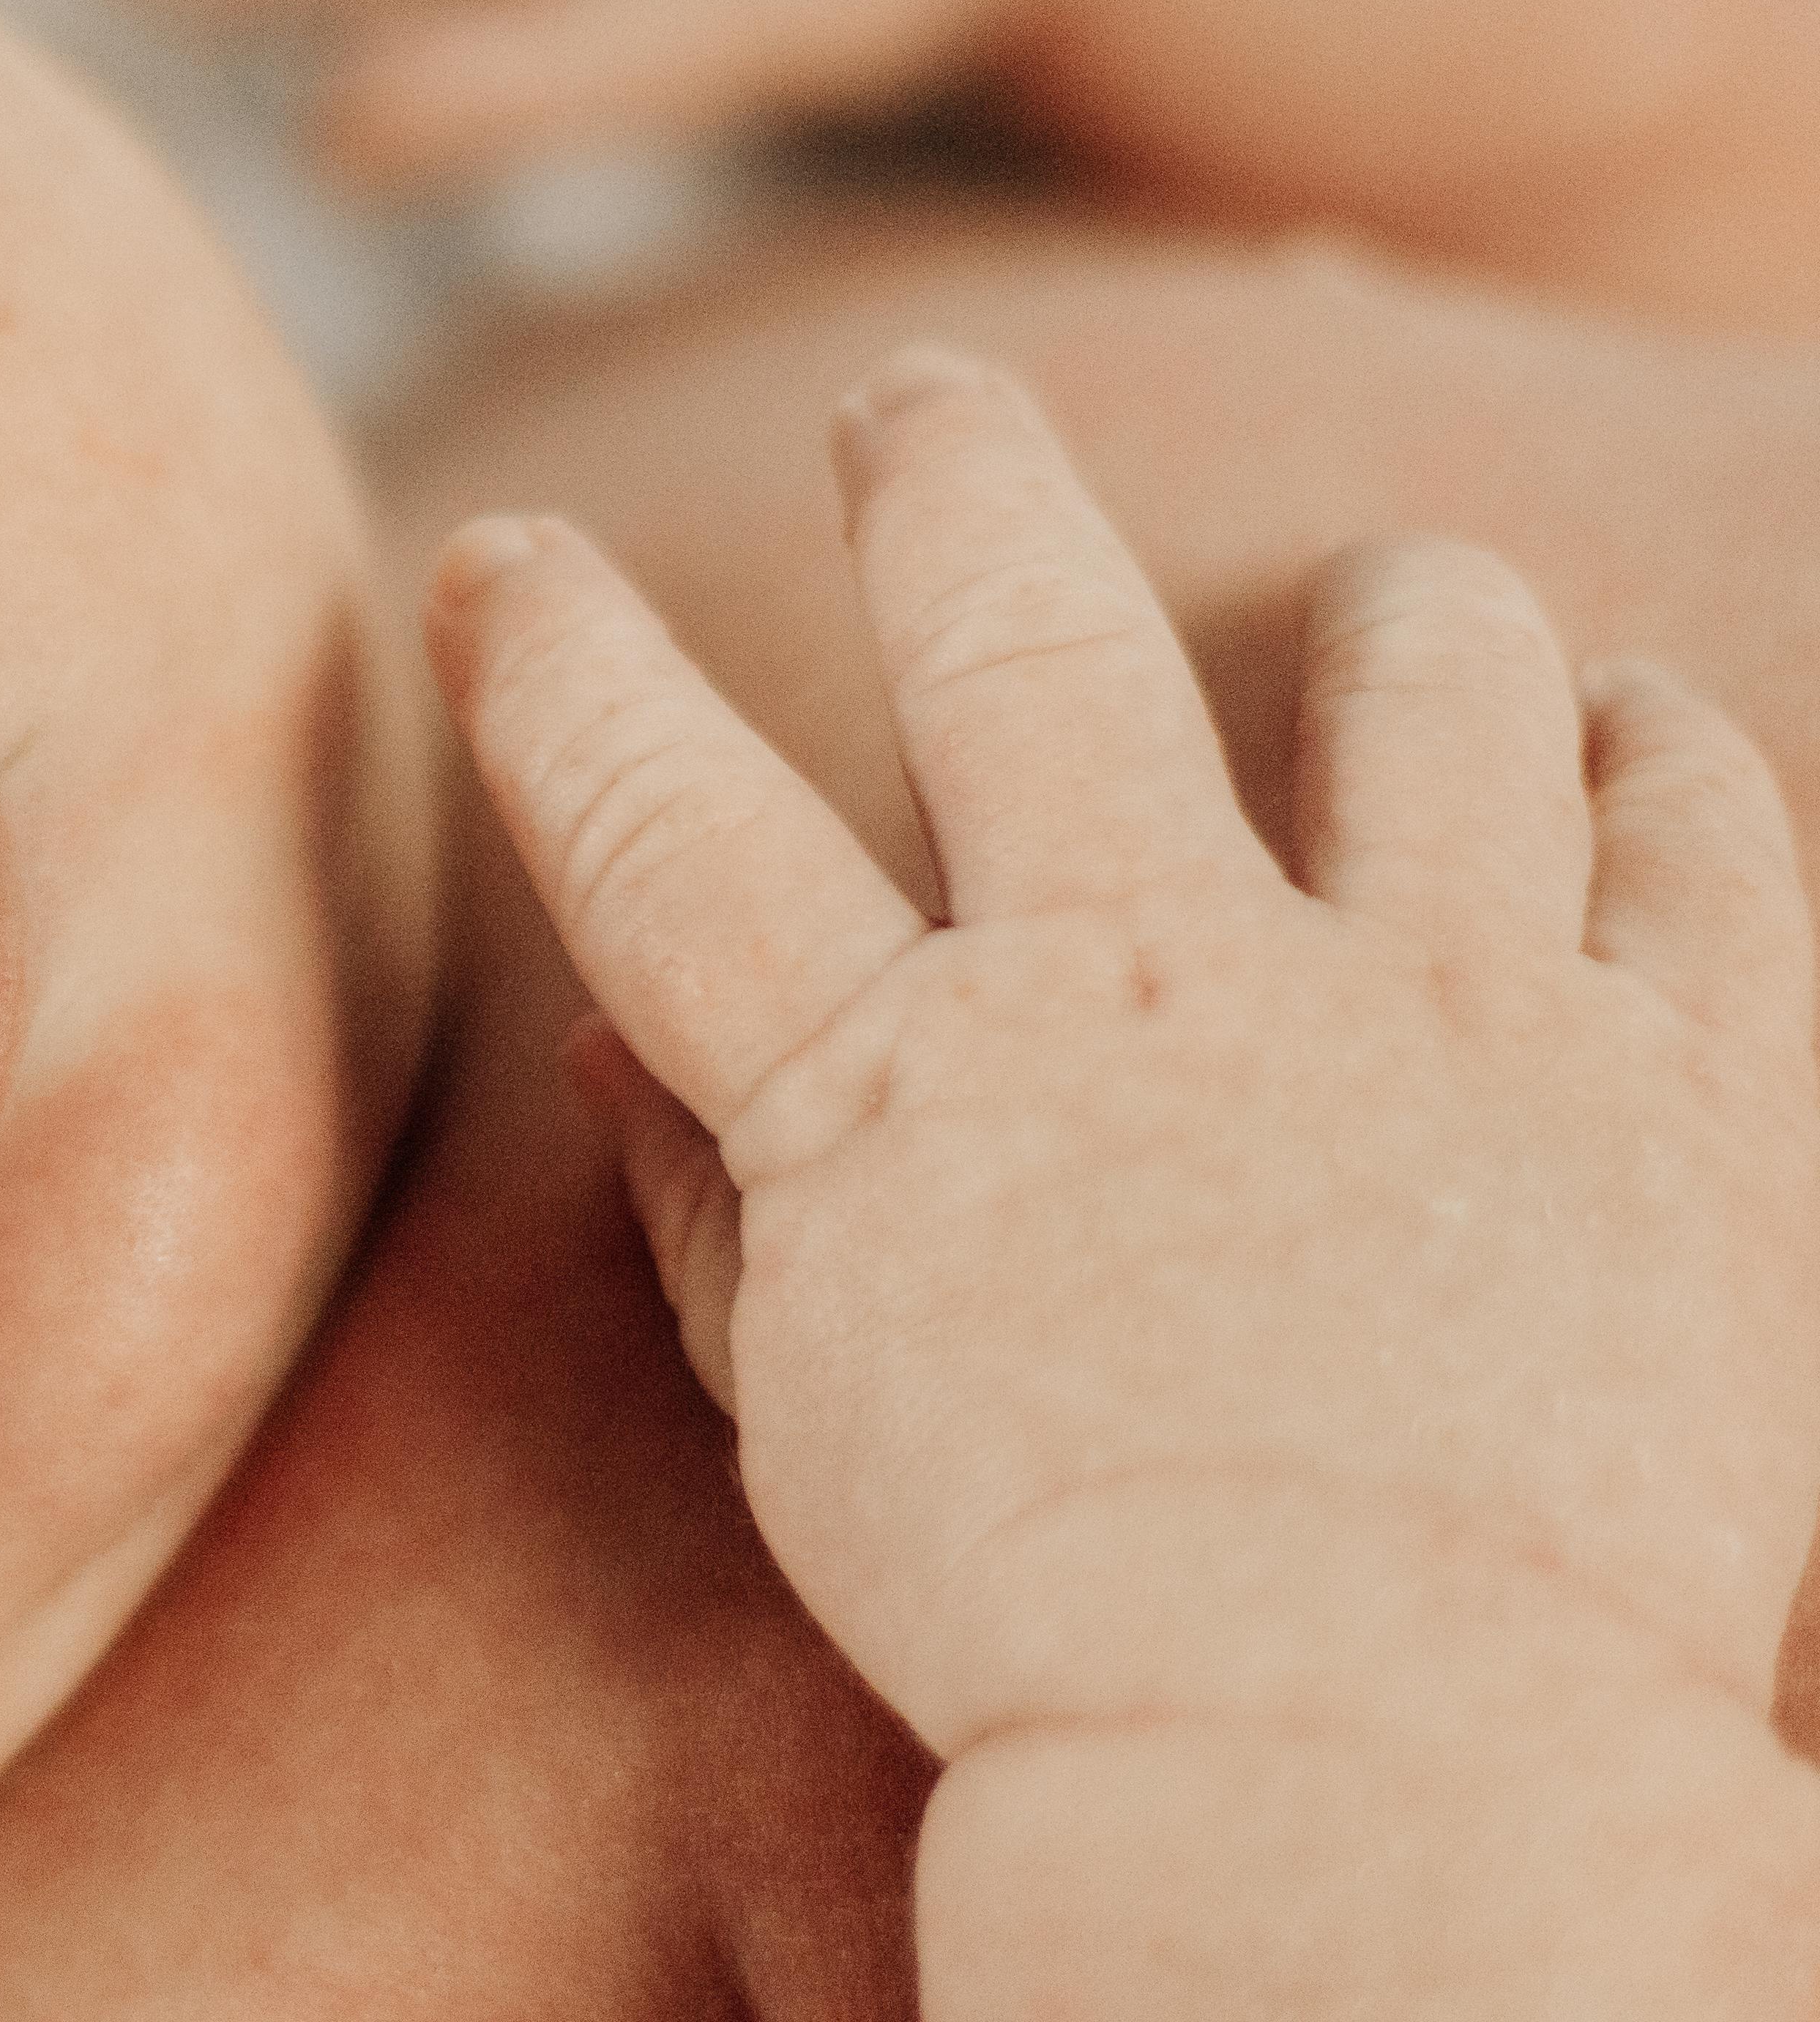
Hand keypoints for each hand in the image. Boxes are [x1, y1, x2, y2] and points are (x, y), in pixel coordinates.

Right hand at [427, 345, 1819, 1767]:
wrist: (1378, 1794)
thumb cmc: (1063, 1652)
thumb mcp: (821, 1438)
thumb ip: (720, 1230)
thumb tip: (615, 1061)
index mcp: (903, 1098)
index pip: (659, 813)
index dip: (554, 666)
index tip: (498, 560)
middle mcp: (1151, 988)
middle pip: (1021, 629)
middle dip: (944, 478)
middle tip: (914, 402)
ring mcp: (1430, 1015)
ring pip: (1431, 672)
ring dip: (1404, 609)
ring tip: (1396, 597)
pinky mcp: (1676, 1085)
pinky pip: (1702, 838)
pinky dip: (1669, 763)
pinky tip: (1645, 733)